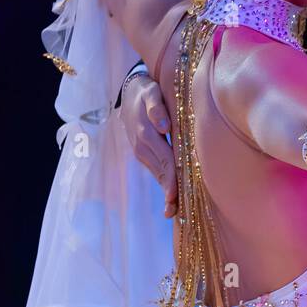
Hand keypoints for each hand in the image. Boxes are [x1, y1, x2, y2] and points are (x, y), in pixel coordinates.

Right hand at [120, 75, 176, 216]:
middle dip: (169, 193)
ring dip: (166, 192)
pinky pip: (156, 171)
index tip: (174, 196)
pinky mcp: (144, 154)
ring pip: (158, 175)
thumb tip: (163, 126)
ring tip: (174, 212)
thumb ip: (157, 108)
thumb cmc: (146, 92)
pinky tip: (171, 199)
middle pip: (161, 173)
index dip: (171, 179)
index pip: (164, 161)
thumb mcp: (151, 93)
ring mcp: (142, 153)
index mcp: (147, 136)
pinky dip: (164, 184)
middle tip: (176, 213)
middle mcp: (143, 148)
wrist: (130, 93)